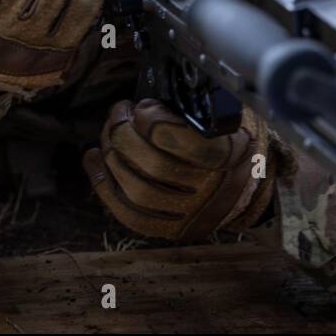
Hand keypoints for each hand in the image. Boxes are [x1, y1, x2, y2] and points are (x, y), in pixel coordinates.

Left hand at [83, 98, 273, 241]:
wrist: (242, 189)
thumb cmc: (222, 146)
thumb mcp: (218, 121)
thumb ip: (185, 114)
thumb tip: (141, 108)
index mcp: (226, 156)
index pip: (177, 138)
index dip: (150, 118)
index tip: (142, 106)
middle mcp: (209, 190)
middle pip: (152, 164)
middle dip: (123, 133)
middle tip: (118, 114)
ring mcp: (189, 214)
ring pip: (136, 190)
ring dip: (111, 156)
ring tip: (107, 135)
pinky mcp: (171, 229)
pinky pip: (129, 213)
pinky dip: (104, 184)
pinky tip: (94, 159)